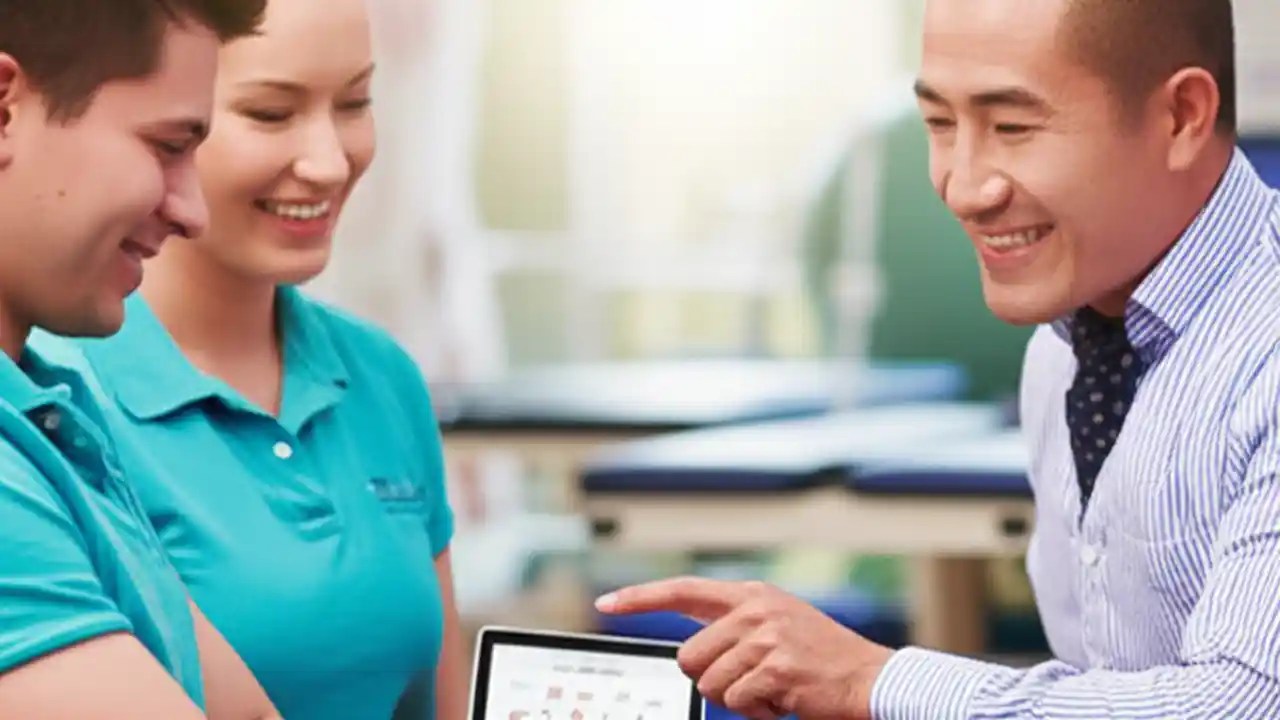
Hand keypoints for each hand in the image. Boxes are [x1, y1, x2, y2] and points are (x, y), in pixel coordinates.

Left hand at [596, 577, 892, 719]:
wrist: (869, 678)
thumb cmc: (820, 659)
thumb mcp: (776, 625)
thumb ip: (733, 628)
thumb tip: (686, 652)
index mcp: (751, 595)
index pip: (682, 590)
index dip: (640, 597)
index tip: (606, 602)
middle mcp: (755, 610)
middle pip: (688, 656)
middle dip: (712, 679)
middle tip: (752, 680)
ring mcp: (766, 637)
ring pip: (709, 683)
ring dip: (738, 699)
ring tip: (773, 688)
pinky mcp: (775, 666)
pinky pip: (737, 701)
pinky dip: (757, 712)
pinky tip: (784, 699)